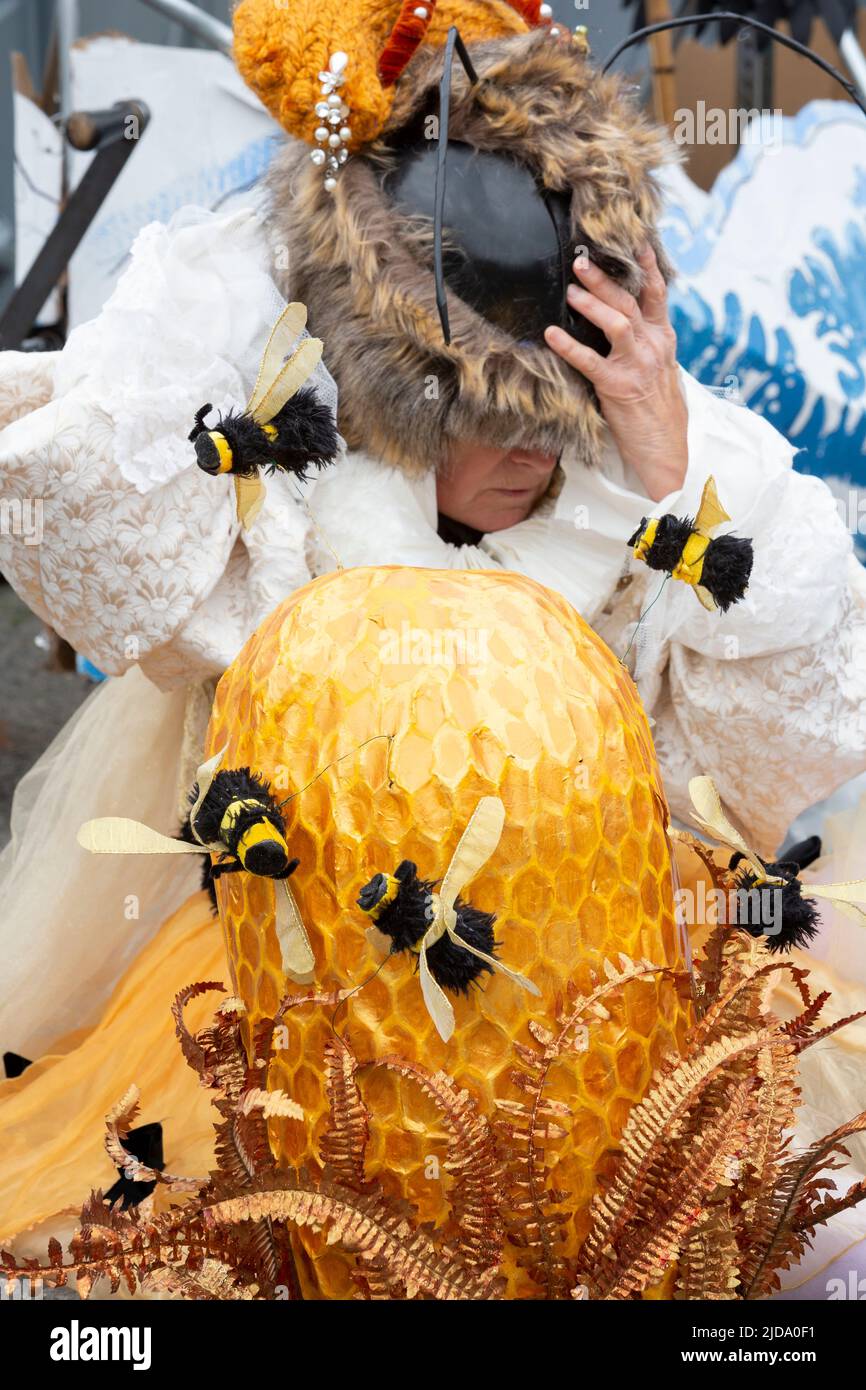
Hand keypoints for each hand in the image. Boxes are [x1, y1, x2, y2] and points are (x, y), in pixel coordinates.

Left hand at [544, 245, 687, 502]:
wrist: (667, 450)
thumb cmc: (658, 413)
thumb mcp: (659, 372)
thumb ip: (645, 346)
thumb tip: (622, 324)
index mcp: (663, 341)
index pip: (656, 296)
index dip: (646, 268)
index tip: (635, 243)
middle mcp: (653, 348)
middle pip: (629, 302)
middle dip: (605, 279)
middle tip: (581, 261)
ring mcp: (637, 367)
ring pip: (616, 322)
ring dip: (592, 303)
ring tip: (570, 290)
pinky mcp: (618, 388)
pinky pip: (590, 362)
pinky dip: (569, 346)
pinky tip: (551, 335)